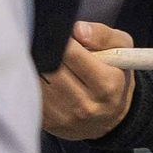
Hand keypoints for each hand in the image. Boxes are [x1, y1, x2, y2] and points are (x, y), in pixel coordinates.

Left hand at [43, 21, 136, 140]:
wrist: (109, 118)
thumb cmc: (115, 76)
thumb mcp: (122, 50)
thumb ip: (102, 35)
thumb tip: (77, 30)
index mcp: (107, 84)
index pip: (70, 54)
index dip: (60, 39)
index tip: (59, 34)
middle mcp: (85, 104)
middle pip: (50, 68)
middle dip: (45, 51)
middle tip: (45, 42)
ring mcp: (64, 116)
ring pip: (37, 81)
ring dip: (36, 65)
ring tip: (43, 58)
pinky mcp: (48, 123)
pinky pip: (30, 95)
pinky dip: (32, 81)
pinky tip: (40, 75)